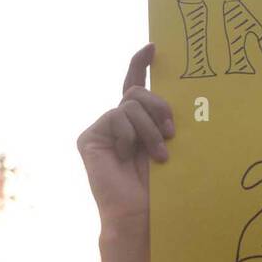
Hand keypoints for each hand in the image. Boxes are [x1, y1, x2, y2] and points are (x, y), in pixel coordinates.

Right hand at [76, 44, 175, 225]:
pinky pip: (115, 117)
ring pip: (129, 105)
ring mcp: (101, 129)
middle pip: (137, 92)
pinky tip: (127, 156)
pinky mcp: (89, 137)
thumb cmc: (160, 187)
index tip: (154, 46)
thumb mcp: (168, 145)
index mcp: (136, 123)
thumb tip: (172, 95)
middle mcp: (117, 123)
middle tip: (172, 133)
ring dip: (149, 130)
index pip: (135, 86)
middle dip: (159, 107)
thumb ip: (162, 120)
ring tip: (158, 156)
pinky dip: (128, 135)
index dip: (140, 64)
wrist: (140, 214)